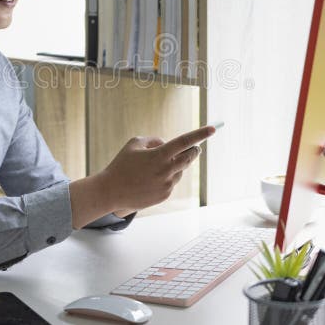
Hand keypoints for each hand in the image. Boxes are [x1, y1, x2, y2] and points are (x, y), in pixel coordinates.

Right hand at [69, 126, 213, 228]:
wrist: (111, 191)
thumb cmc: (121, 164)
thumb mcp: (134, 144)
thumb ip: (154, 140)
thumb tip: (167, 143)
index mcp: (160, 155)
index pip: (184, 141)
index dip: (200, 134)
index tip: (213, 129)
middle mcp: (166, 170)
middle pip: (189, 157)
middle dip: (193, 151)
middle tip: (195, 147)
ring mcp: (167, 184)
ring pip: (180, 171)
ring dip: (176, 165)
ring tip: (156, 167)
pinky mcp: (165, 195)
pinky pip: (172, 182)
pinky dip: (167, 178)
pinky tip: (151, 179)